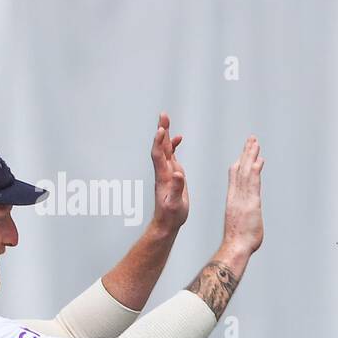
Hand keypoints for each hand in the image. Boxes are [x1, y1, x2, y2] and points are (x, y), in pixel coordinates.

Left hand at [151, 112, 188, 229]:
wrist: (168, 222)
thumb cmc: (171, 215)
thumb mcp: (174, 204)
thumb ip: (176, 189)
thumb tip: (178, 174)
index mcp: (163, 176)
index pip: (158, 155)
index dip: (159, 142)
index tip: (161, 130)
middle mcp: (163, 171)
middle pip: (160, 147)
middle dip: (162, 130)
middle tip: (163, 115)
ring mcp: (167, 171)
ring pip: (164, 149)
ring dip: (165, 134)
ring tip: (166, 119)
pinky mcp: (172, 174)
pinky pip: (171, 155)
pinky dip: (173, 145)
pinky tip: (178, 139)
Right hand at [222, 135, 263, 255]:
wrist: (236, 246)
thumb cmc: (239, 241)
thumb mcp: (243, 224)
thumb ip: (247, 216)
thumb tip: (251, 219)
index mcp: (234, 200)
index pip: (236, 177)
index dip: (240, 164)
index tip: (243, 153)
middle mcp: (237, 195)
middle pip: (241, 169)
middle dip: (246, 153)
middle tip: (251, 139)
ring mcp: (243, 198)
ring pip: (246, 171)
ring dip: (251, 156)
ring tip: (255, 142)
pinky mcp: (251, 202)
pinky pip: (252, 182)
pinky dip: (255, 169)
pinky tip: (258, 159)